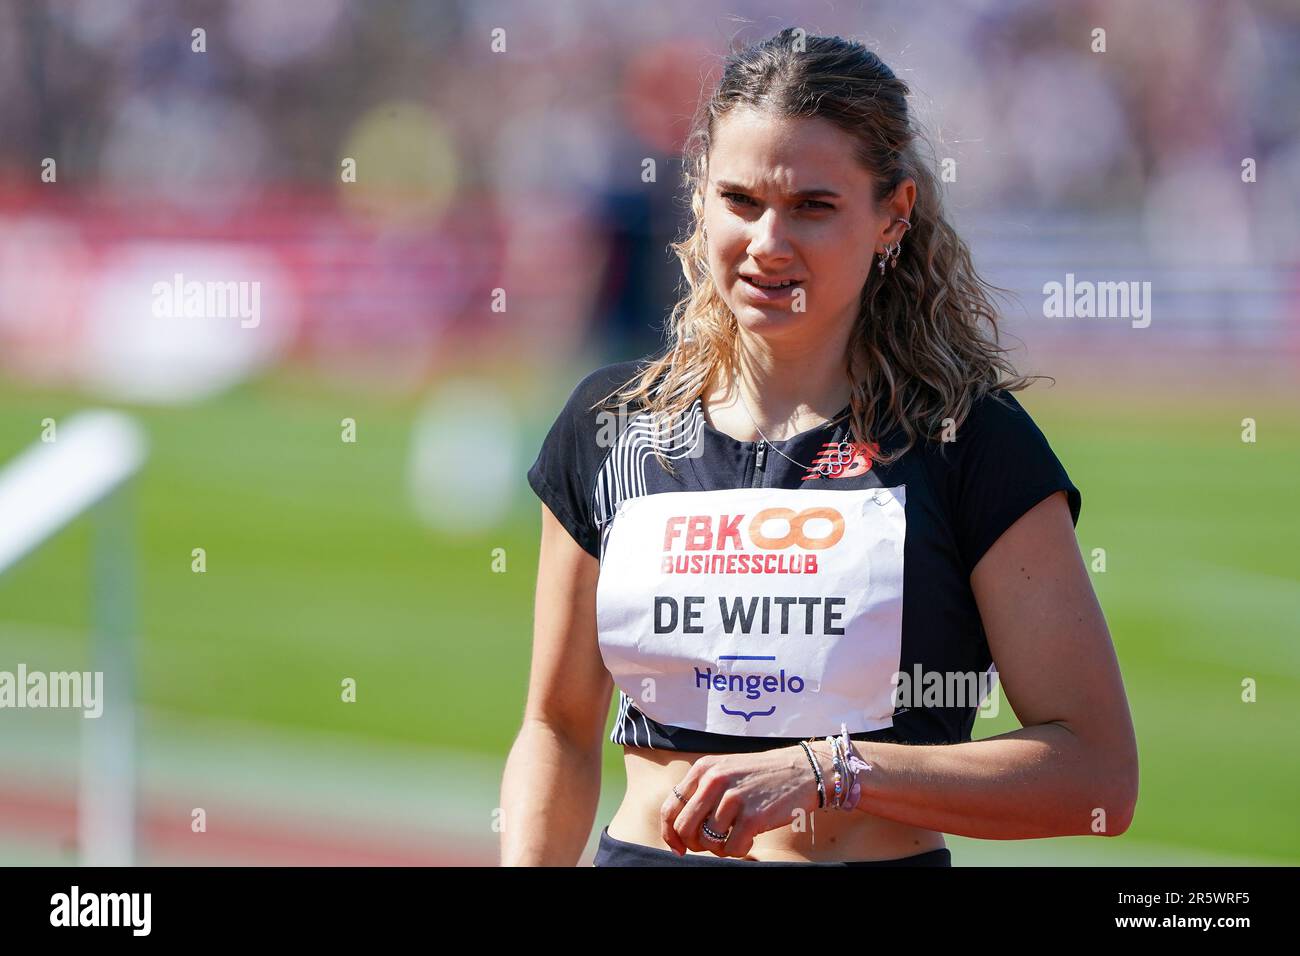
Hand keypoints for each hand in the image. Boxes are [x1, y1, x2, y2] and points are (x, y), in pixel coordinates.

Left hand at [659, 744, 826, 858]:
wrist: (803, 770)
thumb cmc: (762, 775)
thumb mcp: (725, 771)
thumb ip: (701, 793)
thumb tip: (679, 831)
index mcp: (703, 768)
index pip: (670, 808)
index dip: (669, 834)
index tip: (678, 847)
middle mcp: (714, 780)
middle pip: (684, 828)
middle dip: (694, 844)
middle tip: (711, 844)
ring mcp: (733, 797)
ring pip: (707, 841)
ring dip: (719, 848)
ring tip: (735, 837)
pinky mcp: (753, 815)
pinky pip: (731, 848)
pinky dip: (739, 850)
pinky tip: (750, 838)